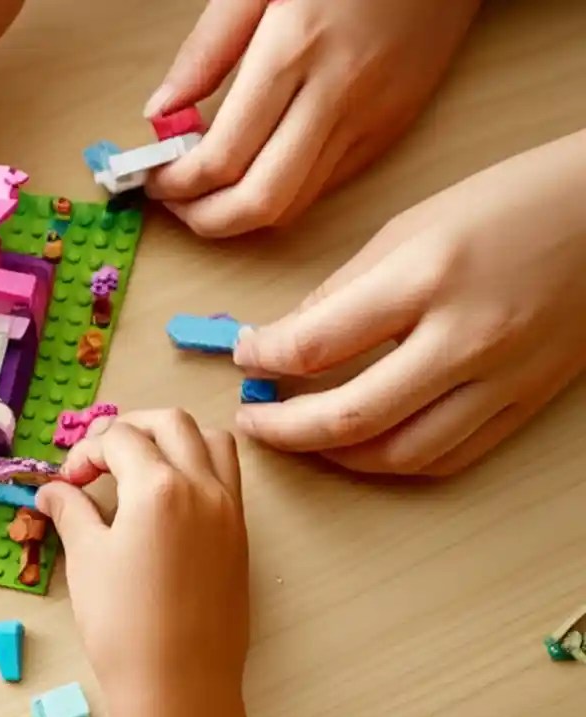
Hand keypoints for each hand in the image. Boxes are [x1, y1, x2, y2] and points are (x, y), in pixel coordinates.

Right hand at [36, 410, 247, 716]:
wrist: (178, 684)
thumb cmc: (127, 628)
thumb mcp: (86, 560)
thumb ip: (71, 511)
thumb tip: (54, 491)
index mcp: (160, 488)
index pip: (120, 437)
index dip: (85, 451)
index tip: (69, 480)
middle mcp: (203, 489)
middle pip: (169, 422)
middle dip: (129, 427)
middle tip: (100, 456)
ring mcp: (229, 511)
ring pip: (209, 439)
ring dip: (173, 437)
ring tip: (141, 462)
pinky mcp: (240, 536)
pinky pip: (227, 475)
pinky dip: (199, 464)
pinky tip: (168, 494)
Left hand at [144, 0, 481, 236]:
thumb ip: (206, 50)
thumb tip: (160, 113)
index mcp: (294, 51)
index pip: (223, 156)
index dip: (177, 184)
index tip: (154, 177)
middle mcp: (336, 96)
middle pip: (260, 201)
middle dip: (205, 219)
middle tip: (174, 203)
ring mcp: (371, 119)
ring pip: (295, 206)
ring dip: (240, 216)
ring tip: (205, 194)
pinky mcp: (392, 129)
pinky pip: (326, 186)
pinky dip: (281, 195)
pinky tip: (255, 172)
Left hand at [233, 131, 585, 475]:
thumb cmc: (509, 203)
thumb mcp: (410, 224)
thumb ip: (342, 288)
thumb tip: (283, 336)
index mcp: (425, 278)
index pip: (314, 343)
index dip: (261, 357)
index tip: (242, 354)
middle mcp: (464, 337)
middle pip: (350, 415)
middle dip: (282, 428)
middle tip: (250, 418)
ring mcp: (502, 378)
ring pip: (400, 453)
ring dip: (336, 455)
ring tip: (299, 436)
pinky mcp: (527, 402)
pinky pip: (450, 457)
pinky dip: (395, 461)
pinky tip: (362, 446)